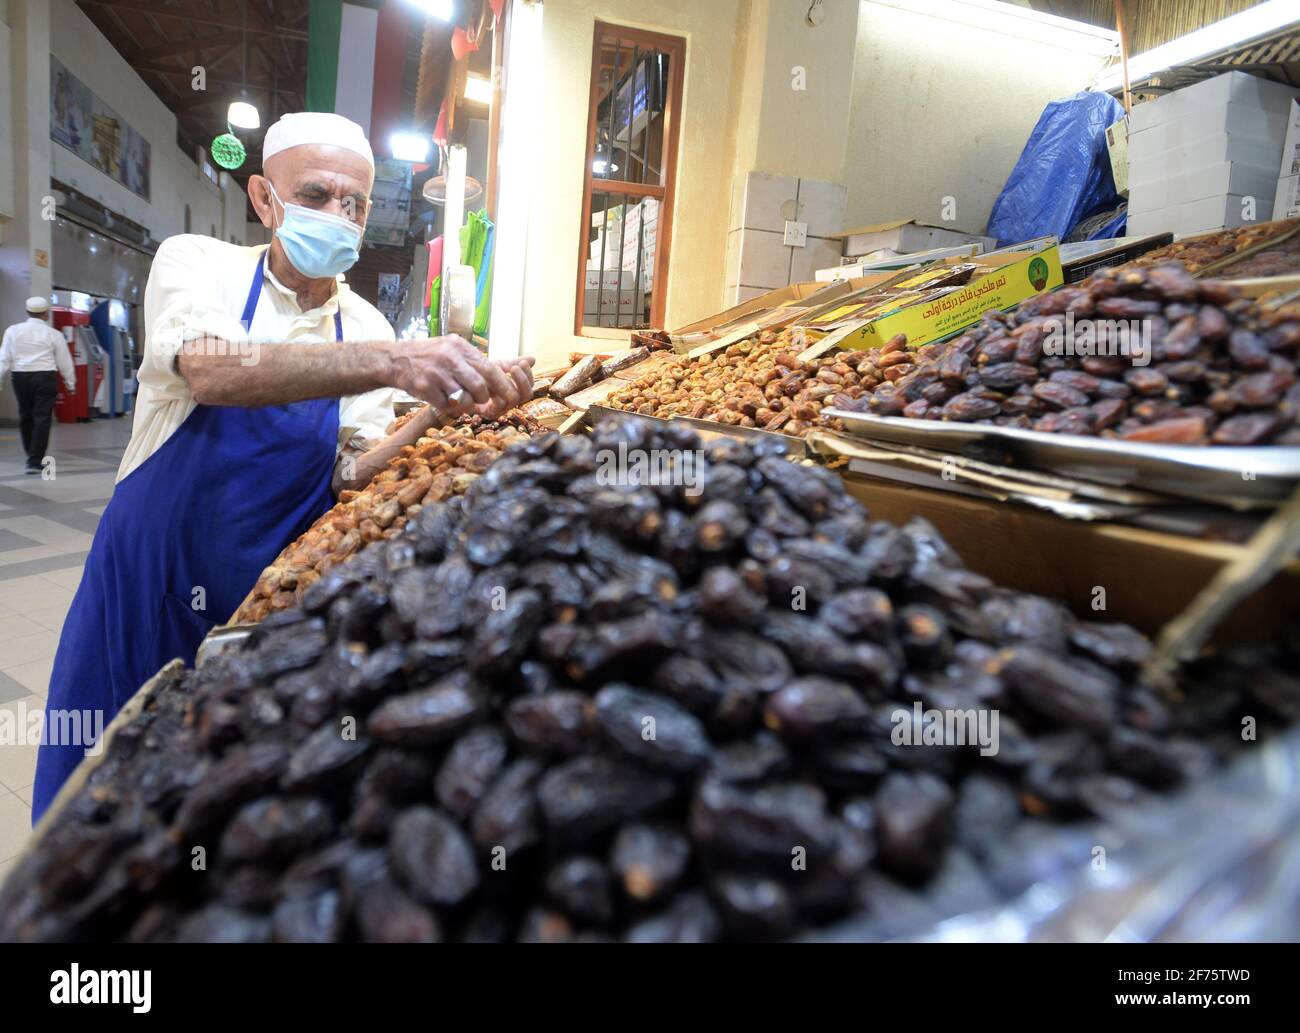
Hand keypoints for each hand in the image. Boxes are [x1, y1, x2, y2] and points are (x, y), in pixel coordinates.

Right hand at [386, 336, 521, 414]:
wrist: (395, 360)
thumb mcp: (455, 349)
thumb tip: (527, 360)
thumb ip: (482, 359)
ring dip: (466, 403)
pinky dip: (449, 407)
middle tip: (483, 401)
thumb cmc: (431, 356)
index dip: (503, 385)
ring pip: (464, 398)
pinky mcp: (425, 388)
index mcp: (460, 348)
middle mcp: (449, 358)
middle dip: (486, 398)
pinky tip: (442, 399)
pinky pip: (447, 406)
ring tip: (459, 398)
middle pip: (480, 385)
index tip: (510, 396)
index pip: (490, 368)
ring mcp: (436, 374)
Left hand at [474, 357, 534, 417]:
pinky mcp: (491, 413)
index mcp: (515, 392)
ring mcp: (502, 409)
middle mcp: (511, 402)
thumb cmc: (480, 375)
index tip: (523, 362)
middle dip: (523, 380)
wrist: (463, 380)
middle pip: (527, 395)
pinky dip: (500, 392)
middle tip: (515, 367)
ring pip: (515, 399)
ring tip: (506, 371)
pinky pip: (501, 404)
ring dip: (511, 385)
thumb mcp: (498, 367)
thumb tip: (533, 359)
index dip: (528, 375)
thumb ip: (514, 363)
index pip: (529, 386)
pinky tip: (495, 381)